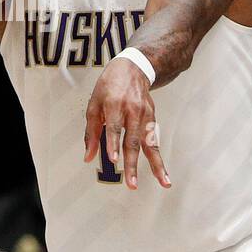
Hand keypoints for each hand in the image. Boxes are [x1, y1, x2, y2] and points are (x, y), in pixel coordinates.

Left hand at [83, 57, 169, 189]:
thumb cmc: (110, 86)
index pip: (114, 127)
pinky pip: (154, 142)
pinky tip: (162, 173)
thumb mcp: (94, 104)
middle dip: (132, 164)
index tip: (114, 159)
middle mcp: (133, 110)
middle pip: (133, 140)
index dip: (113, 144)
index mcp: (114, 104)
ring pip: (150, 144)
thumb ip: (91, 131)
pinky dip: (158, 158)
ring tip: (163, 182)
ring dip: (156, 165)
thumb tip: (88, 156)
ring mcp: (145, 115)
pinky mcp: (153, 119)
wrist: (134, 68)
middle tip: (131, 182)